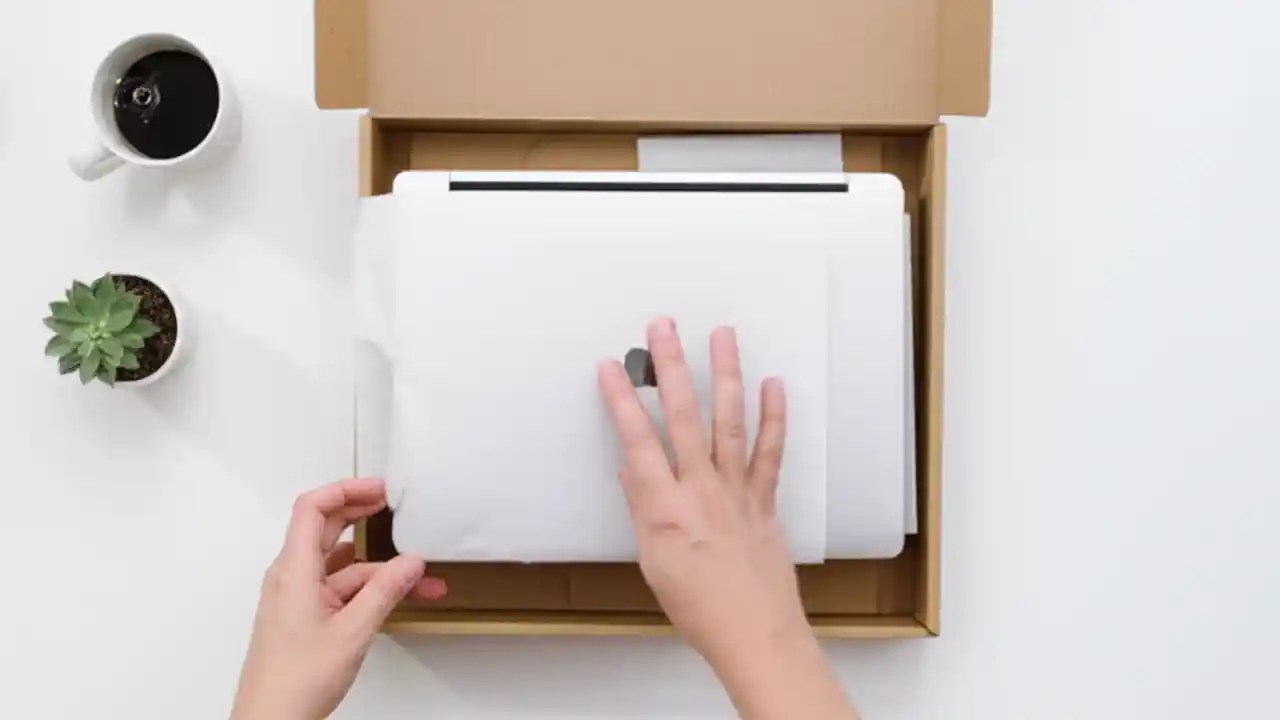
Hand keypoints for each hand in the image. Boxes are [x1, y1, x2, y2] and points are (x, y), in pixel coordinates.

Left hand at [232, 478, 446, 719]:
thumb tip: (411, 562)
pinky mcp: (305, 618)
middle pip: (326, 530)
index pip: (312, 508)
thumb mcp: (353, 631)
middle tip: (391, 504)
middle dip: (361, 514)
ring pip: (342, 566)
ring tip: (418, 571)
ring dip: (379, 566)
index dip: (345, 490)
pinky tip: (397, 595)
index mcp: (293, 570)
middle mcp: (291, 578)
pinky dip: (369, 588)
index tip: (379, 489)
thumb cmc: (295, 682)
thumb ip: (385, 591)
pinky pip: (340, 590)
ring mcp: (298, 598)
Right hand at [598, 318, 856, 719]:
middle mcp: (700, 489)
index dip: (621, 400)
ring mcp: (736, 490)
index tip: (610, 366)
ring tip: (722, 335)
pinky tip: (773, 385)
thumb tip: (631, 468)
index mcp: (664, 508)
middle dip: (671, 366)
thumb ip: (642, 508)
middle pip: (682, 416)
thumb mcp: (652, 560)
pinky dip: (773, 416)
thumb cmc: (698, 606)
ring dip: (725, 374)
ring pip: (728, 421)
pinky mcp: (764, 499)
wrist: (752, 632)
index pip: (636, 441)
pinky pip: (770, 451)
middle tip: (663, 326)